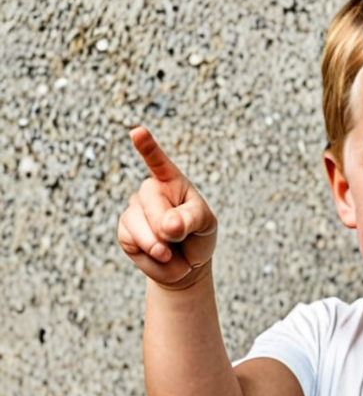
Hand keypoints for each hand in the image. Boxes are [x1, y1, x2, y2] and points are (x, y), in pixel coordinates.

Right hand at [117, 127, 217, 287]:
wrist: (187, 263)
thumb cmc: (198, 235)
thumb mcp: (205, 223)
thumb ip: (190, 219)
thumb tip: (168, 226)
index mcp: (172, 180)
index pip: (158, 161)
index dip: (147, 147)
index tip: (138, 132)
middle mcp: (151, 190)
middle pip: (152, 200)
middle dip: (167, 225)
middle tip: (179, 236)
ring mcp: (135, 209)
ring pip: (139, 223)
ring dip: (159, 244)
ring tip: (171, 249)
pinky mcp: (125, 230)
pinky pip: (132, 240)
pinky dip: (150, 253)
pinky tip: (160, 253)